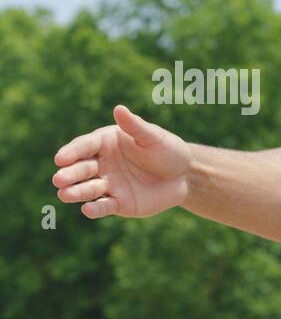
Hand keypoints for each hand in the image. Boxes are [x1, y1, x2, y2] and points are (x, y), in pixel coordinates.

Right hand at [52, 105, 191, 218]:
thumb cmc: (167, 150)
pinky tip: (87, 210)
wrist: (184, 175)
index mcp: (105, 143)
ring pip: (88, 189)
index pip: (84, 146)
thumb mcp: (153, 137)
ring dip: (76, 192)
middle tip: (59, 179)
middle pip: (81, 169)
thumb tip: (119, 108)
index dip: (72, 152)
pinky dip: (95, 209)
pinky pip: (104, 206)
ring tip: (64, 194)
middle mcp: (102, 164)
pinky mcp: (118, 203)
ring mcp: (109, 184)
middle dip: (69, 174)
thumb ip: (135, 127)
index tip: (61, 158)